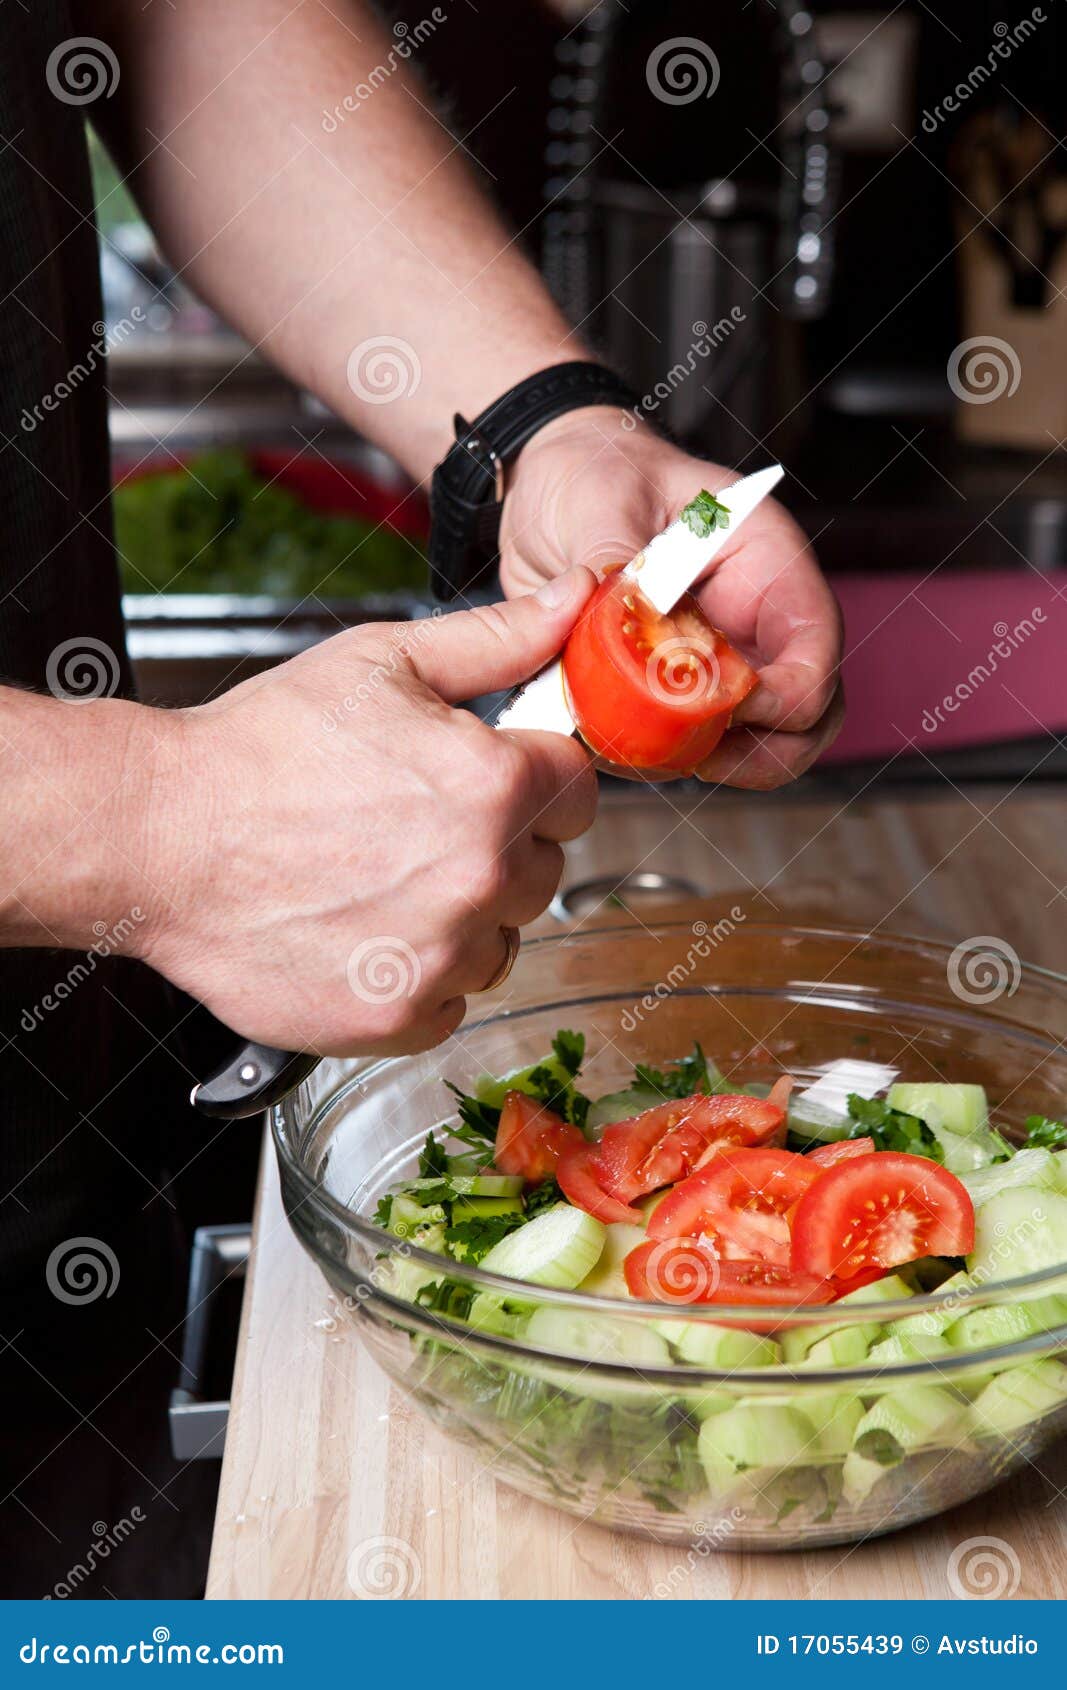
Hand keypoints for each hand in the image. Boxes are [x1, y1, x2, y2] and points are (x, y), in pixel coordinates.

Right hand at [134, 571, 597, 1055]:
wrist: (161, 838)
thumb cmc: (260, 749)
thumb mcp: (381, 662)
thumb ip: (497, 639)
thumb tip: (574, 601)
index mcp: (494, 786)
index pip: (580, 788)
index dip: (536, 774)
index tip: (492, 777)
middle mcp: (482, 878)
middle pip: (545, 866)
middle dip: (499, 843)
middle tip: (414, 823)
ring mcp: (442, 957)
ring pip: (503, 938)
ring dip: (464, 914)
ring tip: (381, 876)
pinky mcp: (401, 1018)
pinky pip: (454, 999)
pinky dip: (421, 974)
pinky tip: (365, 929)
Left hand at [499, 409, 843, 787]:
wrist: (545, 488)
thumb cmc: (593, 469)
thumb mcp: (601, 499)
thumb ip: (613, 557)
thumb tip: (614, 610)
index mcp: (763, 562)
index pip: (813, 647)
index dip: (784, 696)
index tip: (726, 711)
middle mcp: (754, 619)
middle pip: (806, 712)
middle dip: (764, 751)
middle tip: (700, 760)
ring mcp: (719, 659)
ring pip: (758, 741)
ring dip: (713, 763)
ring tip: (651, 754)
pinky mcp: (673, 689)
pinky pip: (687, 743)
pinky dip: (660, 758)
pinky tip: (616, 744)